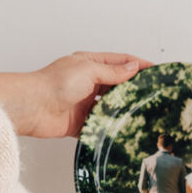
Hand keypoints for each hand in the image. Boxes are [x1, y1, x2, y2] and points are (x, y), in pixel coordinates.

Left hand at [0, 52, 150, 138]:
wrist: (33, 108)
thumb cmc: (55, 83)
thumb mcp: (89, 71)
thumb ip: (113, 72)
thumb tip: (133, 67)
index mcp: (90, 65)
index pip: (121, 62)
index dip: (139, 65)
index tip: (158, 71)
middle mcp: (89, 83)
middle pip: (118, 85)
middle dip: (135, 89)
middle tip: (156, 95)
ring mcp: (86, 103)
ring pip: (112, 107)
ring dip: (125, 109)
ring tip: (145, 114)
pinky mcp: (82, 123)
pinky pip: (102, 126)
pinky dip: (112, 127)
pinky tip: (125, 130)